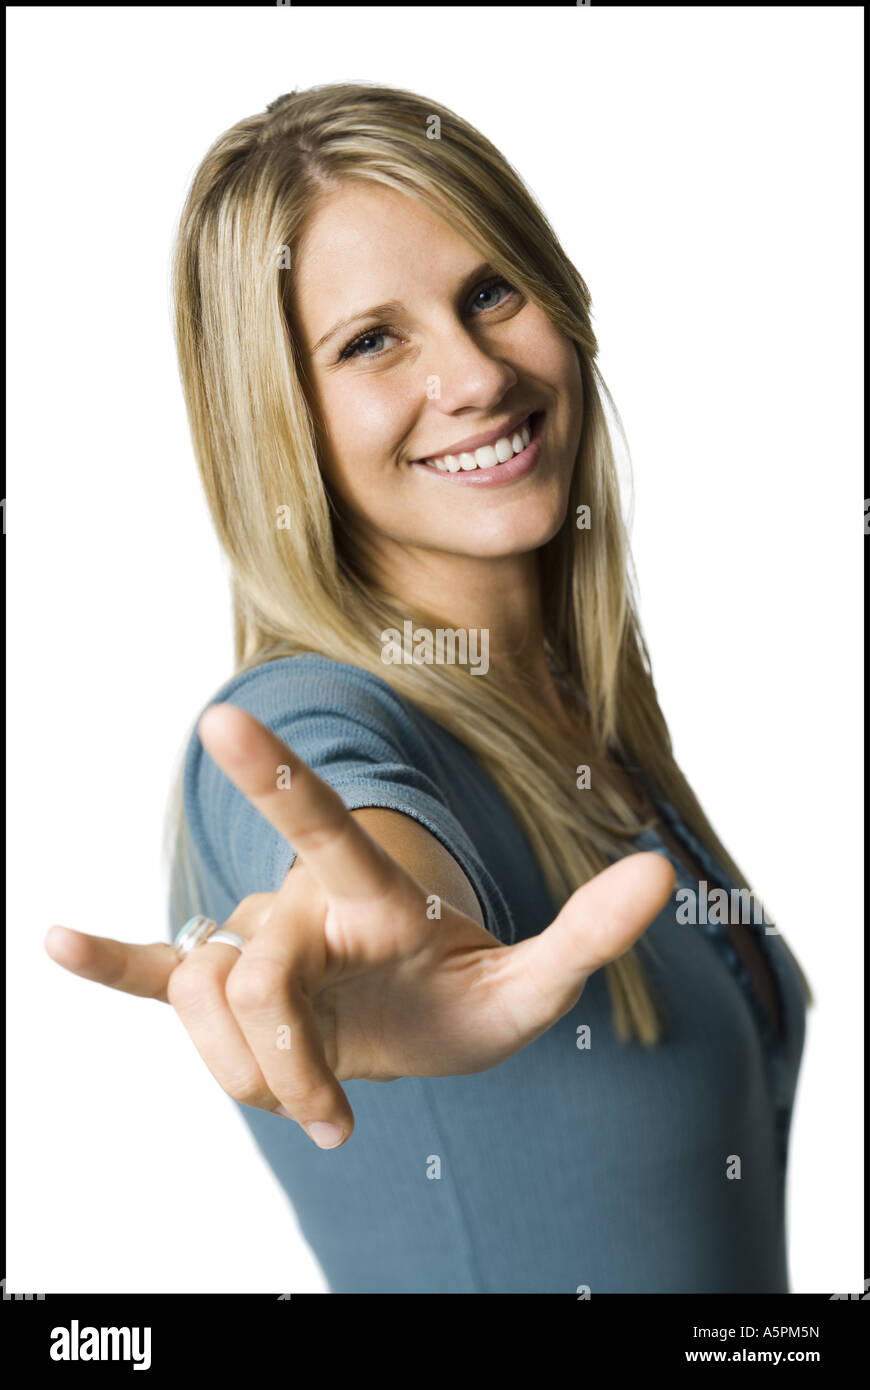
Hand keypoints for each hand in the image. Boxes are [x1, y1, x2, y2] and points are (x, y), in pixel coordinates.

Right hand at [45, 703, 674, 1147]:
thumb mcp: (536, 985)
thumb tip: (662, 870)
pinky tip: (56, 940)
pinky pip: (161, 975)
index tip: (224, 719)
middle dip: (289, 1060)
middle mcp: (304, 901)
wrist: (419, 1016)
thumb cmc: (471, 994)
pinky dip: (114, 963)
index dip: (278, 779)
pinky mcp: (230, 986)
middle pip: (257, 976)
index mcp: (374, 890)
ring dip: (257, 1077)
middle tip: (337, 1116)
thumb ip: (589, 931)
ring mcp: (261, 941)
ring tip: (318, 1101)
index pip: (325, 823)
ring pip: (211, 1010)